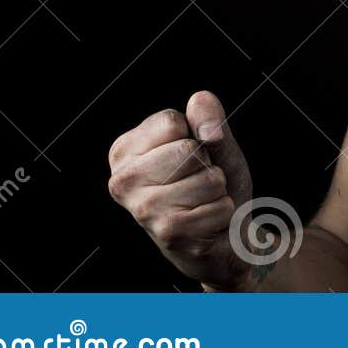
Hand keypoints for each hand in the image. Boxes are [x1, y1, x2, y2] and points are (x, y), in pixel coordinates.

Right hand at [107, 90, 254, 289]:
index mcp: (125, 151)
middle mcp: (123, 180)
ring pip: (207, 179)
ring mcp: (142, 209)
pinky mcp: (166, 232)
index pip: (172, 121)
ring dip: (217, 191)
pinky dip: (222, 213)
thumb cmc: (212, 184)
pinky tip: (205, 223)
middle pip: (189, 149)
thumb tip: (203, 110)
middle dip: (207, 165)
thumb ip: (207, 116)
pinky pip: (217, 207)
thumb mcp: (214, 142)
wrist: (224, 236)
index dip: (195, 137)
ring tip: (201, 203)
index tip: (189, 158)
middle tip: (196, 184)